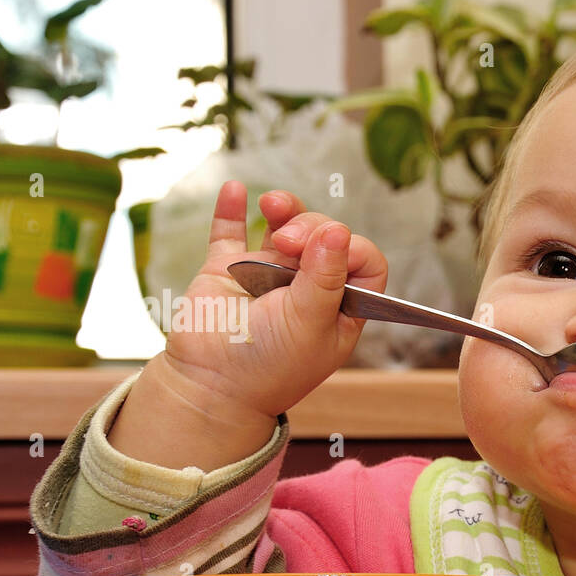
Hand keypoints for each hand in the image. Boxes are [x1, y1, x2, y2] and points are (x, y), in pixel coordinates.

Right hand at [160, 181, 388, 422]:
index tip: (330, 245)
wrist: (211, 386)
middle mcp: (308, 286)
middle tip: (288, 243)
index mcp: (340, 306)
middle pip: (323, 236)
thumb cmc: (270, 367)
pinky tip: (236, 190)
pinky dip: (232, 209)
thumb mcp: (309, 325)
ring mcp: (267, 274)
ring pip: (284, 226)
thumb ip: (325, 278)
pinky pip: (231, 231)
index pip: (363, 262)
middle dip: (310, 227)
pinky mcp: (228, 268)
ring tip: (273, 205)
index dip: (352, 246)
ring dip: (284, 208)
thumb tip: (338, 229)